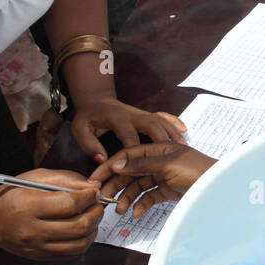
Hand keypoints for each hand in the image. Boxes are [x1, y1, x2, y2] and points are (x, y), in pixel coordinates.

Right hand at [0, 168, 103, 259]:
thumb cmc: (12, 195)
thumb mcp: (34, 178)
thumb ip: (65, 179)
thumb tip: (94, 187)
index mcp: (28, 206)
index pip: (69, 204)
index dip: (89, 196)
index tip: (95, 191)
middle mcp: (31, 231)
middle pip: (78, 226)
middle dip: (96, 213)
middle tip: (98, 204)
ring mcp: (36, 248)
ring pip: (79, 243)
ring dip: (94, 229)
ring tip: (92, 216)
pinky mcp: (41, 257)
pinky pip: (72, 254)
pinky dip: (84, 241)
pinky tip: (83, 229)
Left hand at [68, 96, 187, 163]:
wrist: (95, 100)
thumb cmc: (87, 118)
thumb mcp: (79, 130)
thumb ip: (89, 145)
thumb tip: (102, 160)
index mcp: (117, 119)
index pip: (129, 135)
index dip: (135, 149)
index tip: (141, 164)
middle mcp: (133, 115)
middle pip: (152, 125)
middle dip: (162, 138)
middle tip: (171, 154)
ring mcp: (142, 113)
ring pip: (161, 121)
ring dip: (173, 132)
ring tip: (183, 147)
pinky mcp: (147, 114)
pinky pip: (164, 116)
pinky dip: (175, 122)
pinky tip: (184, 131)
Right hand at [88, 142, 214, 216]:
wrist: (220, 189)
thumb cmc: (198, 172)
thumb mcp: (168, 165)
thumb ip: (141, 164)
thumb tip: (116, 163)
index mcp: (158, 148)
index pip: (128, 155)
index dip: (110, 166)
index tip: (94, 178)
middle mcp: (159, 161)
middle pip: (131, 172)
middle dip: (115, 184)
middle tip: (102, 198)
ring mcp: (164, 176)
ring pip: (138, 186)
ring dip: (127, 197)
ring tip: (119, 210)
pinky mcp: (169, 191)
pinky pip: (150, 197)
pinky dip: (141, 205)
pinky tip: (136, 213)